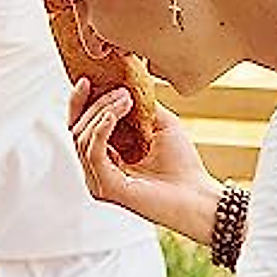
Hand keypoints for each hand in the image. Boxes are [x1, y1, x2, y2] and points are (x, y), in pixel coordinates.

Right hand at [69, 80, 221, 241]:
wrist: (199, 195)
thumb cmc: (183, 166)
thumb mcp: (159, 124)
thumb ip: (139, 106)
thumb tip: (126, 81)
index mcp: (106, 157)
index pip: (80, 127)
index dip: (79, 103)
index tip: (86, 81)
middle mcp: (97, 170)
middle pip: (77, 129)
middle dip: (96, 104)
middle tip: (120, 91)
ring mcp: (98, 180)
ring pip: (82, 138)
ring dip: (102, 112)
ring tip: (125, 100)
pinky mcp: (105, 187)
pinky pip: (93, 152)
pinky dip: (101, 130)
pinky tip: (114, 115)